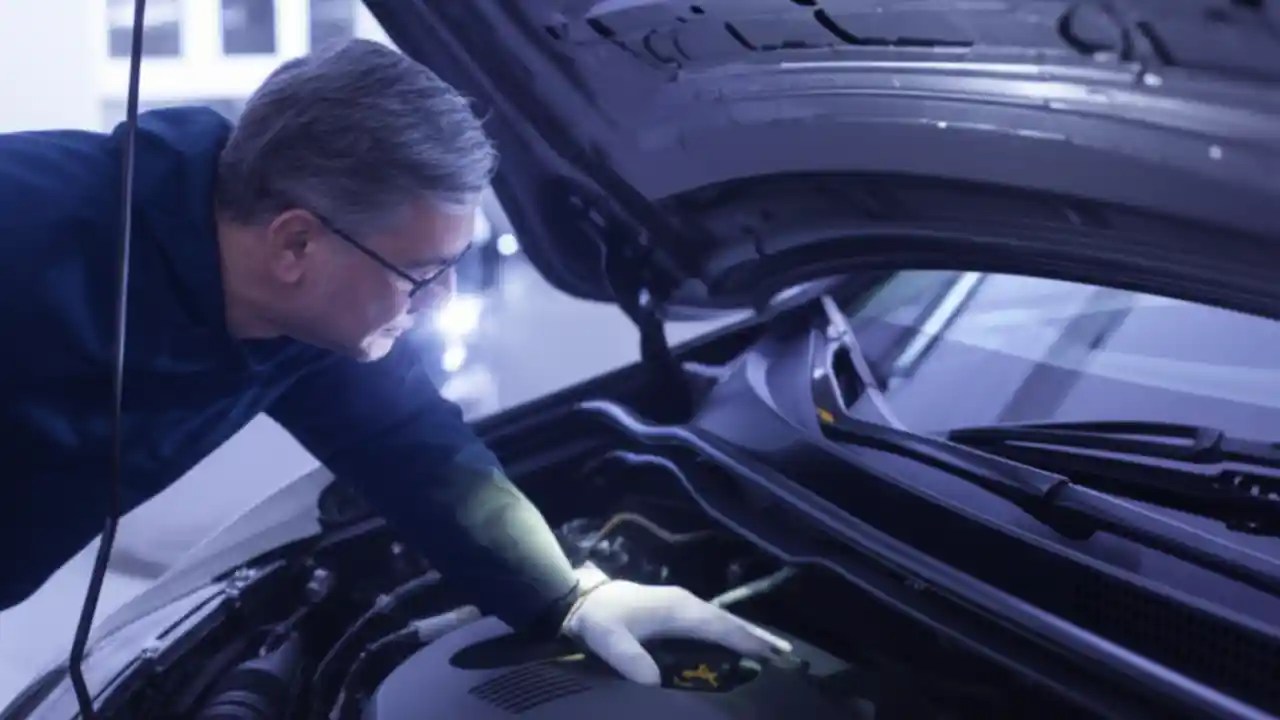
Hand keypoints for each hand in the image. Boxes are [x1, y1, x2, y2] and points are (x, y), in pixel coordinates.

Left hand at [559, 565, 793, 684]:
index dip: (746, 641)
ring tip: (770, 648)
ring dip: (745, 633)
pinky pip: (710, 621)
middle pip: (728, 621)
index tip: (773, 654)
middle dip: (756, 636)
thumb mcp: (609, 641)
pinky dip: (728, 631)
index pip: (720, 628)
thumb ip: (631, 661)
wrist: (579, 598)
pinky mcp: (674, 608)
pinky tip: (734, 642)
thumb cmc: (597, 619)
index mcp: (678, 610)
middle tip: (785, 653)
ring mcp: (681, 603)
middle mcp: (686, 603)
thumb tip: (655, 684)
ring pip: (721, 620)